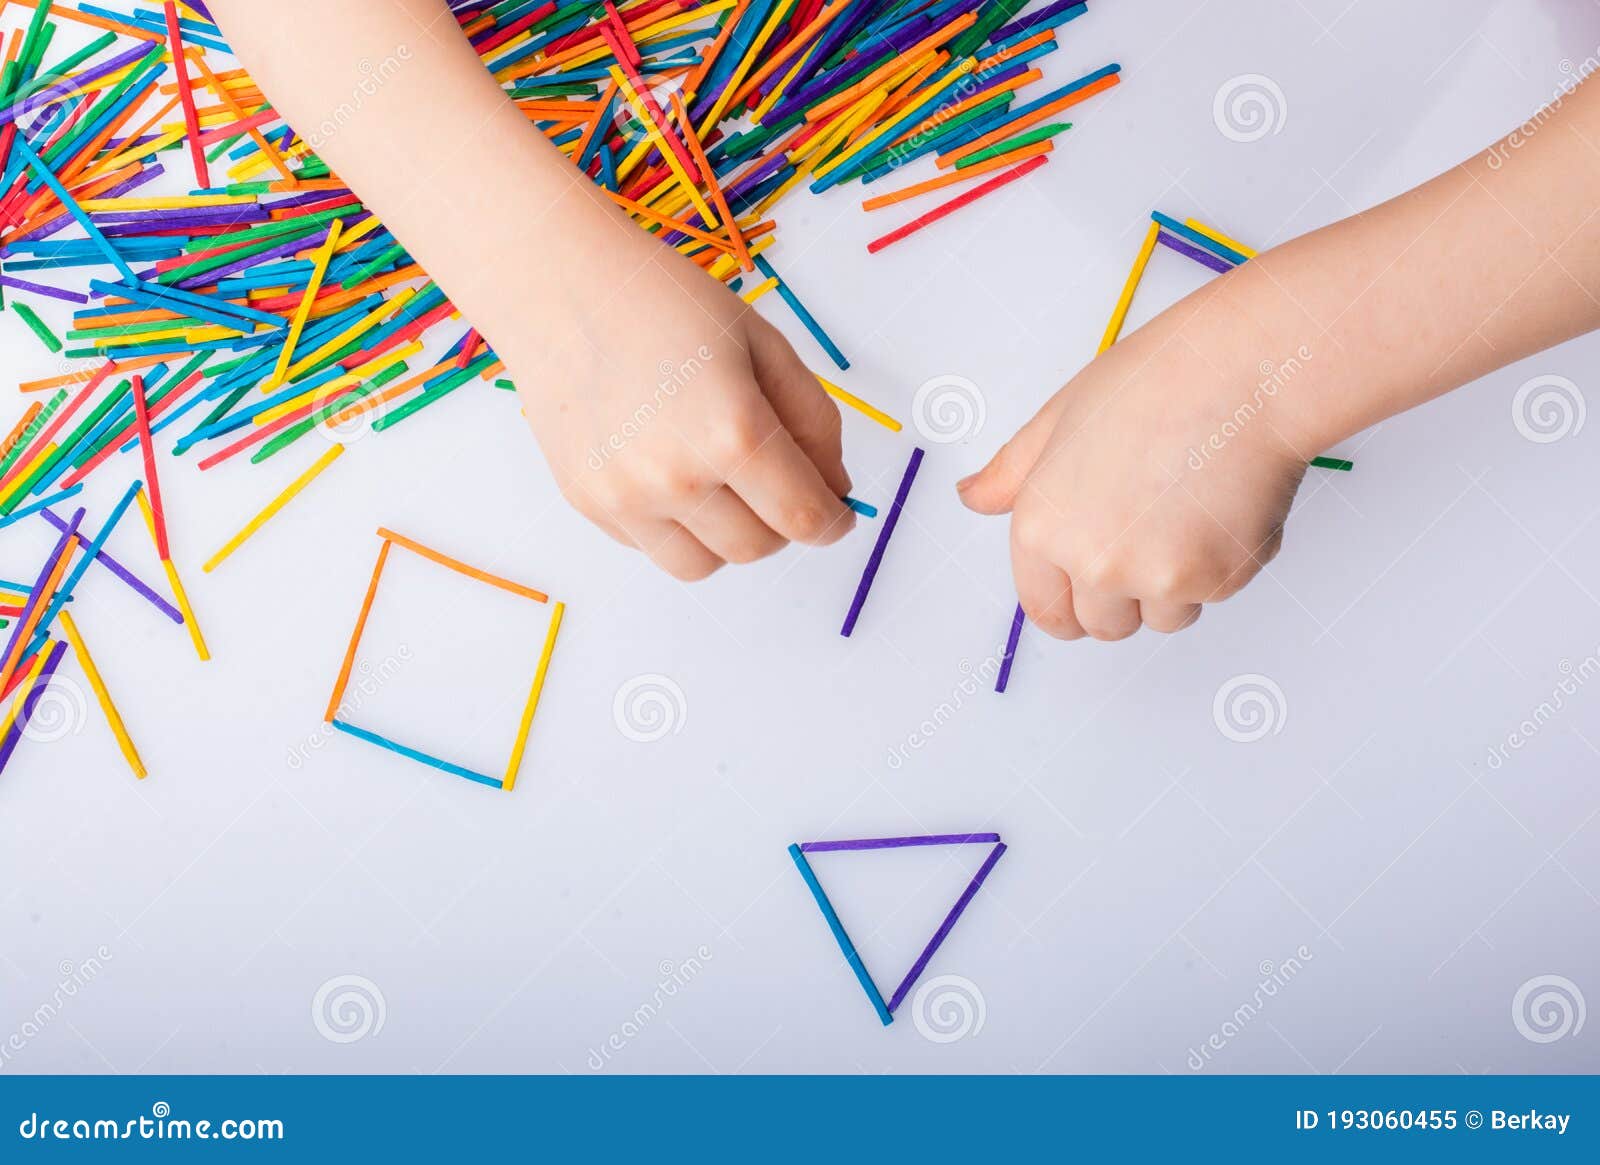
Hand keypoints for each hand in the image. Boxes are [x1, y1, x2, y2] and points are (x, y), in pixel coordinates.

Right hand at [513, 228, 854, 580]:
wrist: (558, 284)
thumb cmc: (666, 301)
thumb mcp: (764, 343)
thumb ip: (814, 421)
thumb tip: (834, 487)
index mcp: (732, 431)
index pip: (803, 517)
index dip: (833, 523)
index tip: (837, 516)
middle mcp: (677, 478)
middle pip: (757, 548)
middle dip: (781, 524)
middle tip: (775, 481)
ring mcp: (625, 498)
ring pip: (704, 565)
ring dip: (728, 536)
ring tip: (720, 480)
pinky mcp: (587, 503)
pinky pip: (653, 546)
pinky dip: (676, 525)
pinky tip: (667, 467)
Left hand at [957, 296, 1310, 639]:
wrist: (1244, 372)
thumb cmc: (1156, 383)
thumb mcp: (1057, 420)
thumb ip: (1011, 474)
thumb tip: (973, 498)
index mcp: (1044, 529)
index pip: (1045, 611)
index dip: (1068, 601)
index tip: (1084, 590)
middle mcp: (1095, 564)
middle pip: (1103, 627)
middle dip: (1120, 598)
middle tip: (1144, 534)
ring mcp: (1159, 578)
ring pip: (1162, 618)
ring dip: (1172, 586)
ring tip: (1183, 511)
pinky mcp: (1219, 580)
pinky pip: (1212, 595)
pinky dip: (1218, 563)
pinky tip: (1219, 503)